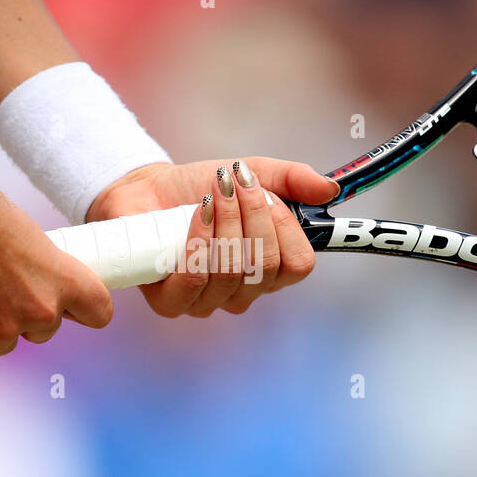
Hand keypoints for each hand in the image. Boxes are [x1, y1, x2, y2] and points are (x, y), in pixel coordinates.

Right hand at [0, 186, 112, 354]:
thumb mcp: (34, 238)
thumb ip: (45, 269)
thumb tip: (39, 281)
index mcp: (64, 283)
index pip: (99, 312)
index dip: (85, 309)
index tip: (75, 306)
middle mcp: (39, 313)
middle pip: (46, 329)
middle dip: (30, 314)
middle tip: (6, 285)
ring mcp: (0, 330)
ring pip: (6, 341)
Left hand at [87, 158, 338, 316]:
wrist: (146, 190)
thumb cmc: (200, 189)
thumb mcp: (252, 173)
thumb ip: (292, 180)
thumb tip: (329, 189)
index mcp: (268, 269)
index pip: (297, 266)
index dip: (287, 229)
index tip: (268, 193)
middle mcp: (241, 293)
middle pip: (265, 267)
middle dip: (253, 216)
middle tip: (236, 182)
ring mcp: (206, 302)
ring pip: (231, 271)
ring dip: (225, 222)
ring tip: (214, 191)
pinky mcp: (170, 302)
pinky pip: (195, 278)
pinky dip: (199, 241)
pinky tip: (196, 214)